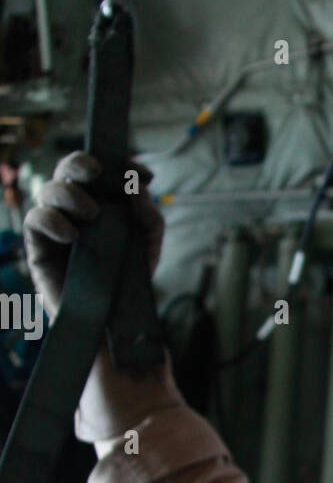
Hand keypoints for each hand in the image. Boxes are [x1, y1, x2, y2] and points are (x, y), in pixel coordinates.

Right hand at [24, 151, 164, 320]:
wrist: (113, 319)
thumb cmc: (126, 279)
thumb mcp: (147, 246)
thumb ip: (148, 215)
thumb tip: (137, 185)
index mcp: (100, 201)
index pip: (100, 172)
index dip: (116, 163)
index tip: (138, 172)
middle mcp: (74, 208)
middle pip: (67, 171)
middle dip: (80, 163)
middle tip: (97, 171)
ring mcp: (55, 225)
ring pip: (49, 189)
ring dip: (70, 194)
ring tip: (92, 213)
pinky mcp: (40, 246)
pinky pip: (35, 219)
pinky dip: (51, 220)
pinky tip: (72, 235)